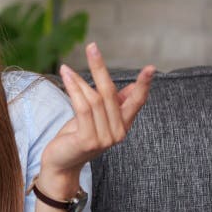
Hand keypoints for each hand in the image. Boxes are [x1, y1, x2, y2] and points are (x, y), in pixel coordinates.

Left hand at [38, 42, 154, 195]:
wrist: (61, 164)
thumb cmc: (76, 138)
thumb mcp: (95, 118)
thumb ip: (111, 104)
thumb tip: (130, 87)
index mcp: (123, 125)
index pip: (137, 102)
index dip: (143, 85)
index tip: (150, 68)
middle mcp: (118, 133)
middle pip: (111, 93)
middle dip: (100, 68)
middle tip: (92, 47)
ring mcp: (104, 138)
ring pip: (94, 99)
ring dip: (79, 81)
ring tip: (66, 68)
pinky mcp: (88, 140)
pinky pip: (82, 107)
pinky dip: (74, 89)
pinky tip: (66, 77)